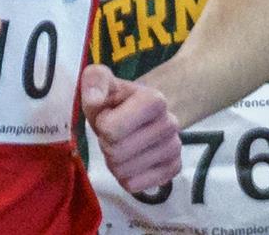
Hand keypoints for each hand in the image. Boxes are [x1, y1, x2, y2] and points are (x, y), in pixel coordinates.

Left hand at [80, 65, 181, 193]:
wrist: (140, 112)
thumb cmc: (116, 99)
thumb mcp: (100, 82)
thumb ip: (94, 82)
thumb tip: (95, 100)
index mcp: (154, 100)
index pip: (112, 130)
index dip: (102, 124)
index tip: (108, 115)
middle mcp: (170, 124)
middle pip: (116, 153)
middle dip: (106, 144)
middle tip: (113, 134)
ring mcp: (174, 148)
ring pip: (124, 172)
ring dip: (114, 162)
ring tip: (121, 144)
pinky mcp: (173, 169)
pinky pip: (135, 186)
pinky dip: (125, 177)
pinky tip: (130, 159)